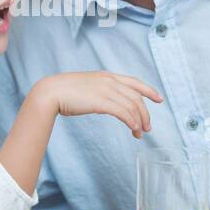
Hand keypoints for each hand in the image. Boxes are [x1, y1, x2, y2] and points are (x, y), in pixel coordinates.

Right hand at [35, 72, 162, 138]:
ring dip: (139, 121)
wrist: (50, 92)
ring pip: (132, 106)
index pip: (134, 82)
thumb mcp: (86, 87)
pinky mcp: (101, 102)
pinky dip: (132, 122)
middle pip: (136, 97)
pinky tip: (133, 130)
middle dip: (145, 113)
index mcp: (106, 76)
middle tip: (148, 127)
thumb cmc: (64, 92)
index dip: (149, 90)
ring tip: (140, 133)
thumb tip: (105, 102)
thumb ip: (98, 91)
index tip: (159, 99)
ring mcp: (106, 90)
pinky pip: (123, 113)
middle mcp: (109, 81)